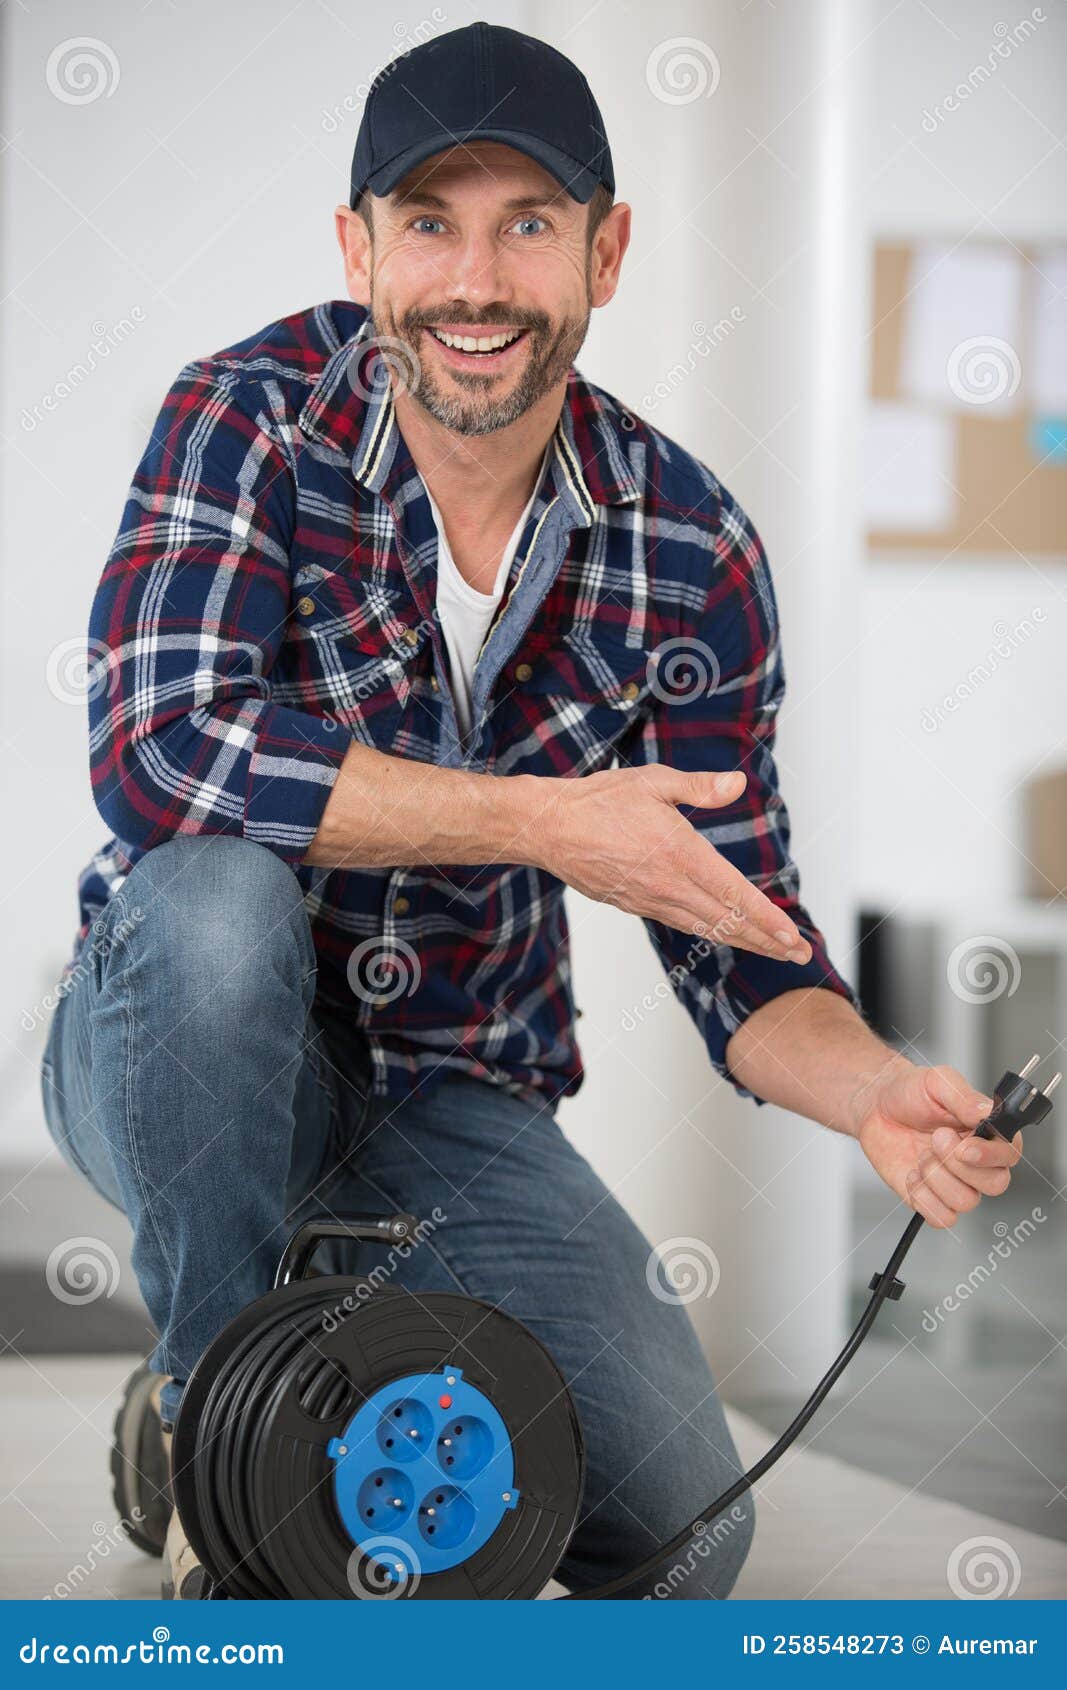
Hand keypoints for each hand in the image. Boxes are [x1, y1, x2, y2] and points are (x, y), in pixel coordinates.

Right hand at [534, 764, 813, 963]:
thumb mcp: (653, 782)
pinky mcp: (635, 906)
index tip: (791, 936)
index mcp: (680, 854)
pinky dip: (709, 933)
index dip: (767, 919)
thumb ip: (699, 787)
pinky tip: (723, 934)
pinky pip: (681, 924)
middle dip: (766, 939)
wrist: (548, 829)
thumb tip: (736, 784)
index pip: (734, 895)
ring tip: (772, 949)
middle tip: (798, 953)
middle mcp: (668, 885)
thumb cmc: (598, 801)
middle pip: (726, 922)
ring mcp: (651, 900)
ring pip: (706, 929)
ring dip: (742, 941)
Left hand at [856, 1059, 1021, 1227]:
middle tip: (935, 1139)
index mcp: (988, 1133)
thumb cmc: (910, 1092)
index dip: (990, 1155)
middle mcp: (978, 1162)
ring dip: (937, 1177)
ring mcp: (956, 1182)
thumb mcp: (937, 1081)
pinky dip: (923, 1197)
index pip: (1010, 1153)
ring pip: (966, 1202)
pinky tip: (912, 1174)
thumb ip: (964, 1097)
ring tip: (922, 1153)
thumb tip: (986, 1112)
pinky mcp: (933, 1199)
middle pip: (995, 1184)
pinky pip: (941, 1217)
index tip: (964, 1146)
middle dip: (959, 1165)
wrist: (877, 1107)